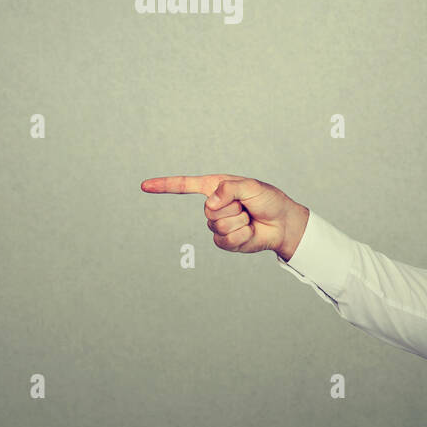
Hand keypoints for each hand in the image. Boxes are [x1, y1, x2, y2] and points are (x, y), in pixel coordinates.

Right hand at [140, 174, 309, 258]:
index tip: (144, 186)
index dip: (164, 186)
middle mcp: (213, 205)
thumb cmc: (267, 199)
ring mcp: (217, 225)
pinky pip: (226, 240)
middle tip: (247, 206)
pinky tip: (249, 231)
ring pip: (218, 226)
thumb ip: (228, 189)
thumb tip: (210, 203)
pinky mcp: (224, 241)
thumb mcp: (250, 186)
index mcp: (214, 187)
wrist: (282, 223)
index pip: (184, 186)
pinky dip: (241, 235)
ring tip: (249, 218)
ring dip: (239, 222)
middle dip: (233, 208)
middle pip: (209, 211)